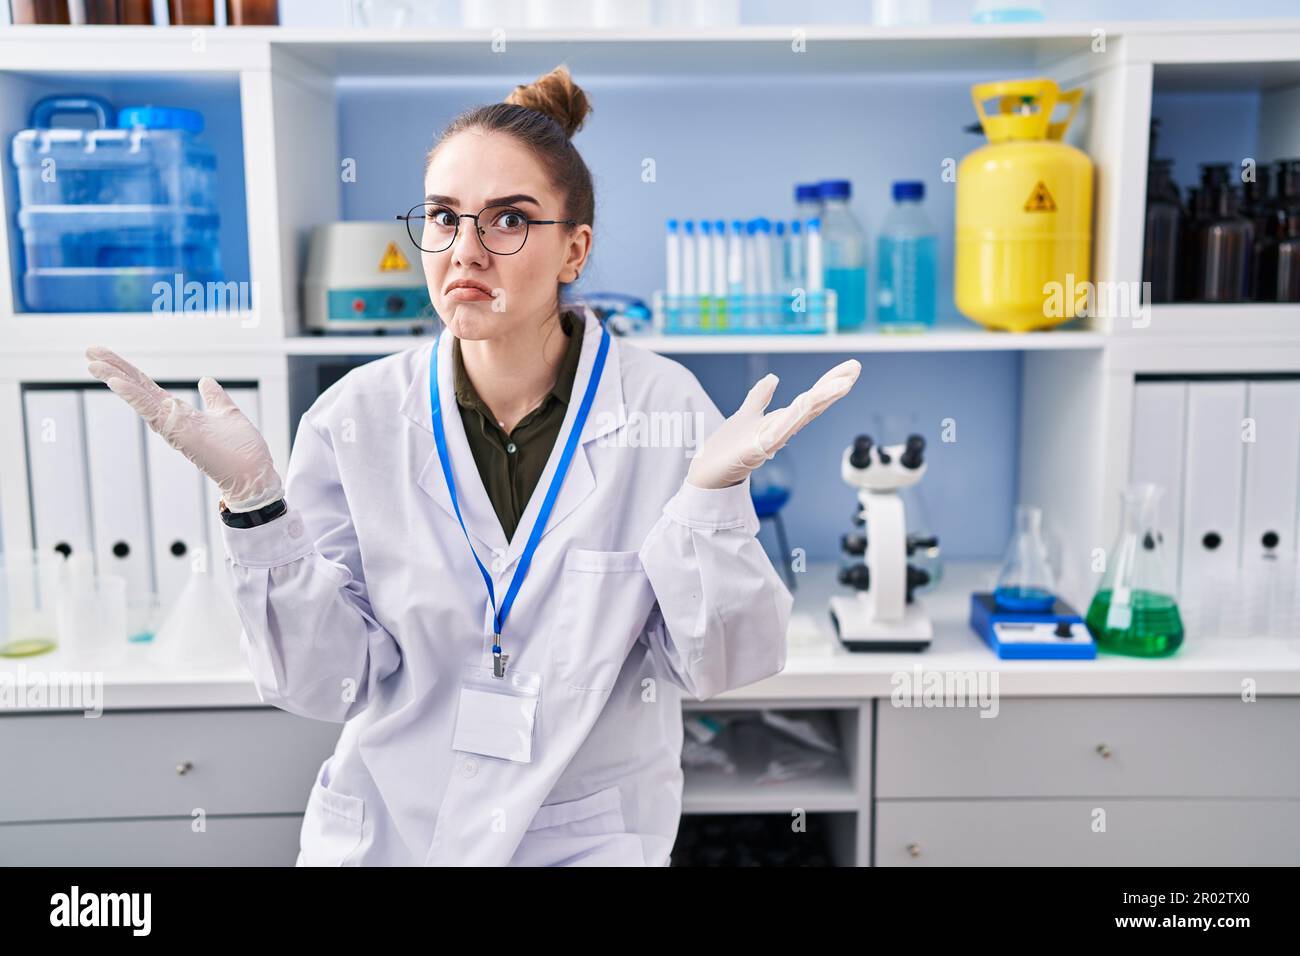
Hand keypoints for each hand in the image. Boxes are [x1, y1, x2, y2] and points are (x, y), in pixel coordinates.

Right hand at [85, 346, 283, 512]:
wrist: (255, 474)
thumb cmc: (242, 451)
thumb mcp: (227, 413)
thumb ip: (214, 397)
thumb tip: (205, 380)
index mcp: (181, 413)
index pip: (148, 387)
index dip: (129, 371)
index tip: (107, 356)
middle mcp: (172, 420)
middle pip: (138, 389)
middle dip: (115, 369)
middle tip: (90, 351)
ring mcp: (173, 427)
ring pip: (139, 398)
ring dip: (117, 379)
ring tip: (93, 362)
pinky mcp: (179, 434)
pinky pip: (152, 411)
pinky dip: (134, 396)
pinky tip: (116, 382)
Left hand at [687, 359, 860, 489]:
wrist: (708, 473)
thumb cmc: (728, 448)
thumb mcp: (746, 414)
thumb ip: (759, 397)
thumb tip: (772, 378)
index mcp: (781, 421)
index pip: (811, 399)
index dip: (830, 382)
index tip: (851, 367)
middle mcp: (782, 430)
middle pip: (813, 405)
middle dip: (834, 386)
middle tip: (855, 368)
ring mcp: (772, 440)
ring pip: (801, 415)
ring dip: (822, 399)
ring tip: (843, 383)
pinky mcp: (758, 449)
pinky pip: (779, 431)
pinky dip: (793, 417)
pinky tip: (806, 403)